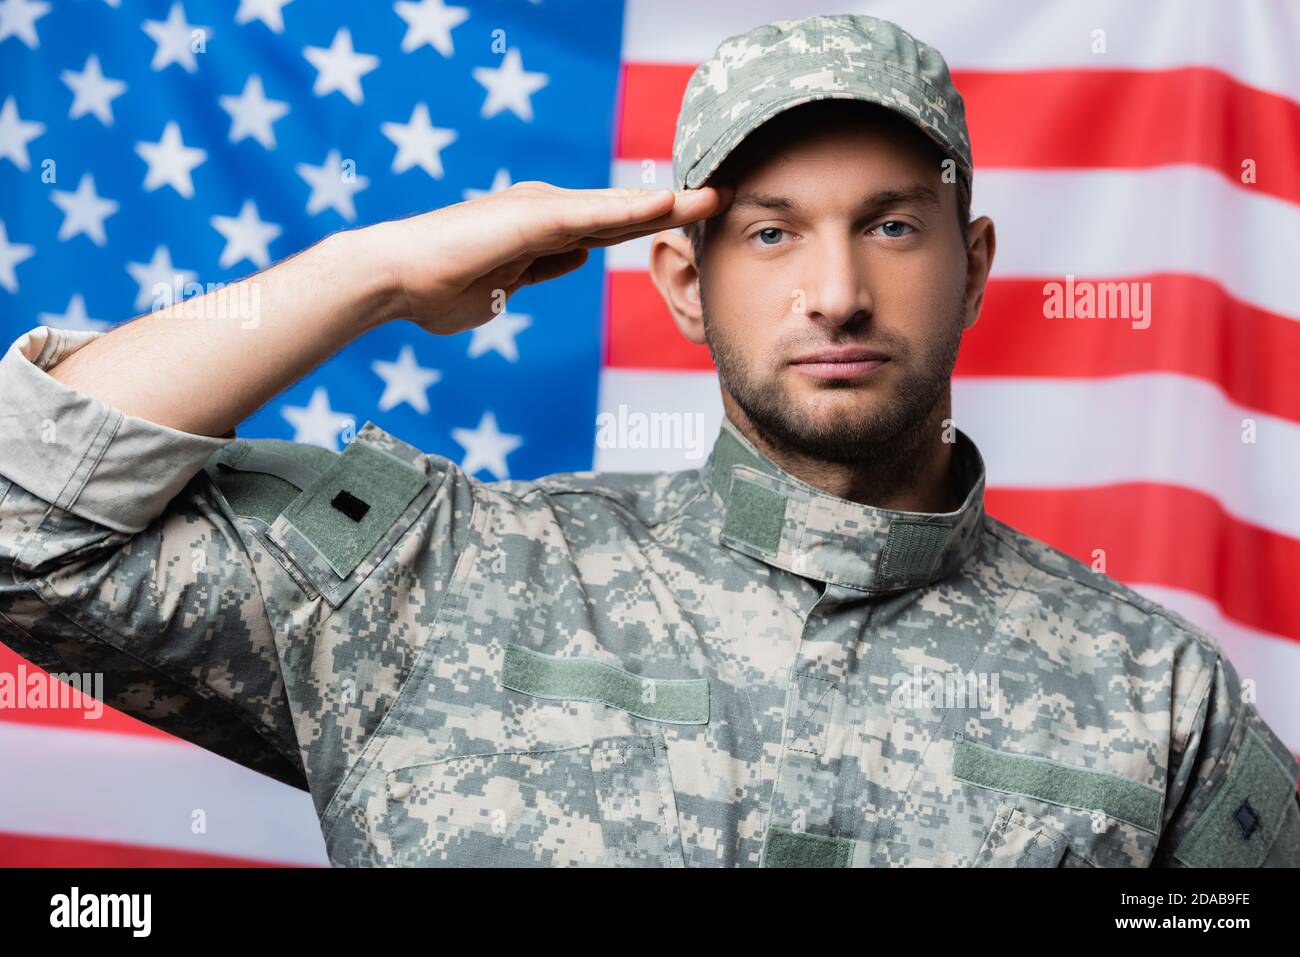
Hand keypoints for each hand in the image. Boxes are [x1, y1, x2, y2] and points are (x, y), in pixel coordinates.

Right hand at [366, 181, 728, 335]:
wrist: (395, 280)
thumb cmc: (440, 287)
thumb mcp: (509, 281)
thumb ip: (543, 266)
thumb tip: (578, 254)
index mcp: (546, 229)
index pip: (613, 227)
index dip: (655, 223)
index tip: (696, 222)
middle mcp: (548, 212)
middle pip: (625, 212)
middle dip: (676, 207)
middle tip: (723, 198)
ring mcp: (540, 211)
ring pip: (615, 209)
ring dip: (666, 203)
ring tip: (713, 196)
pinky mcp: (530, 219)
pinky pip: (588, 214)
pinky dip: (627, 209)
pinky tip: (665, 203)